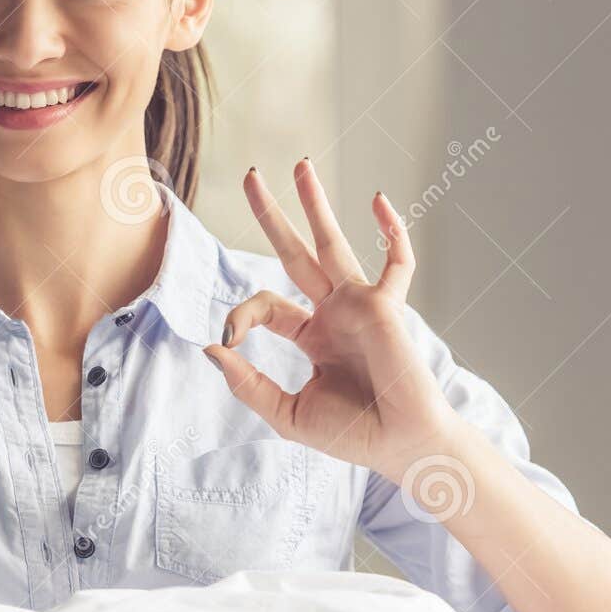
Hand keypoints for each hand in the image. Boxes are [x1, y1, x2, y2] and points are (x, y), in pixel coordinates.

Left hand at [201, 160, 458, 481]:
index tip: (227, 339)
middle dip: (273, 215)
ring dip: (316, 203)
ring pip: (334, 243)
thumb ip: (248, 384)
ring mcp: (361, 306)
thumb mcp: (286, 414)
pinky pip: (396, 262)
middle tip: (252, 176)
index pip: (266, 304)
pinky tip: (377, 200)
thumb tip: (210, 347)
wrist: (400, 448)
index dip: (240, 315)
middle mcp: (335, 313)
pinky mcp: (386, 307)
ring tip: (300, 163)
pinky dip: (391, 231)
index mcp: (312, 335)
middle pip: (296, 252)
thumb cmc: (352, 434)